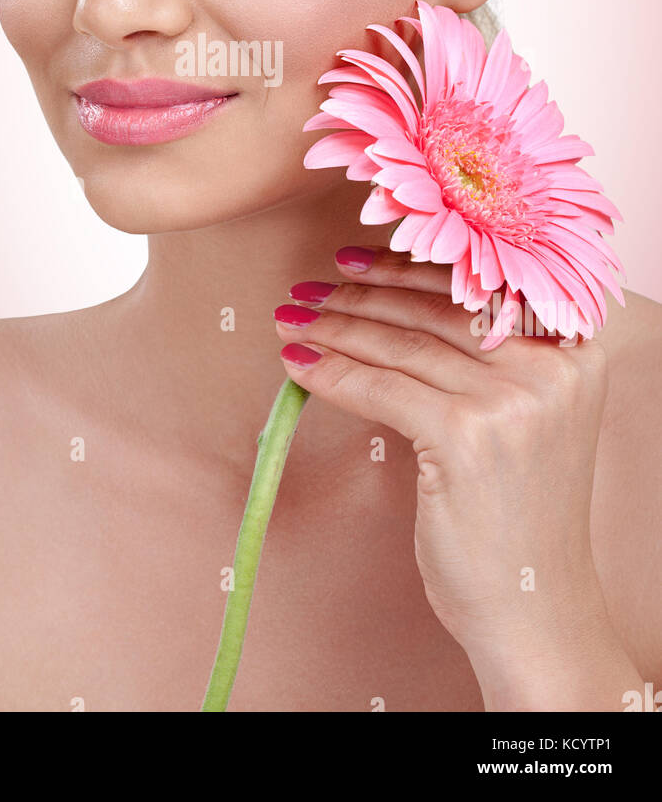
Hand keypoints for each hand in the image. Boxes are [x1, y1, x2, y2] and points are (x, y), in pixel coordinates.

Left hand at [275, 246, 611, 671]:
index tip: (353, 261)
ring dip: (336, 329)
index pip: (476, 289)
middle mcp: (550, 367)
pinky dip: (332, 374)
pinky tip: (299, 366)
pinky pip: (382, 389)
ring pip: (402, 347)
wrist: (535, 607)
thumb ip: (488, 362)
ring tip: (293, 322)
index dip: (407, 270)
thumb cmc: (520, 516)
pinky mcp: (467, 437)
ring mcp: (511, 401)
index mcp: (574, 351)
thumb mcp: (525, 420)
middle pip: (434, 312)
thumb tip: (395, 308)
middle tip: (308, 289)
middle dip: (361, 297)